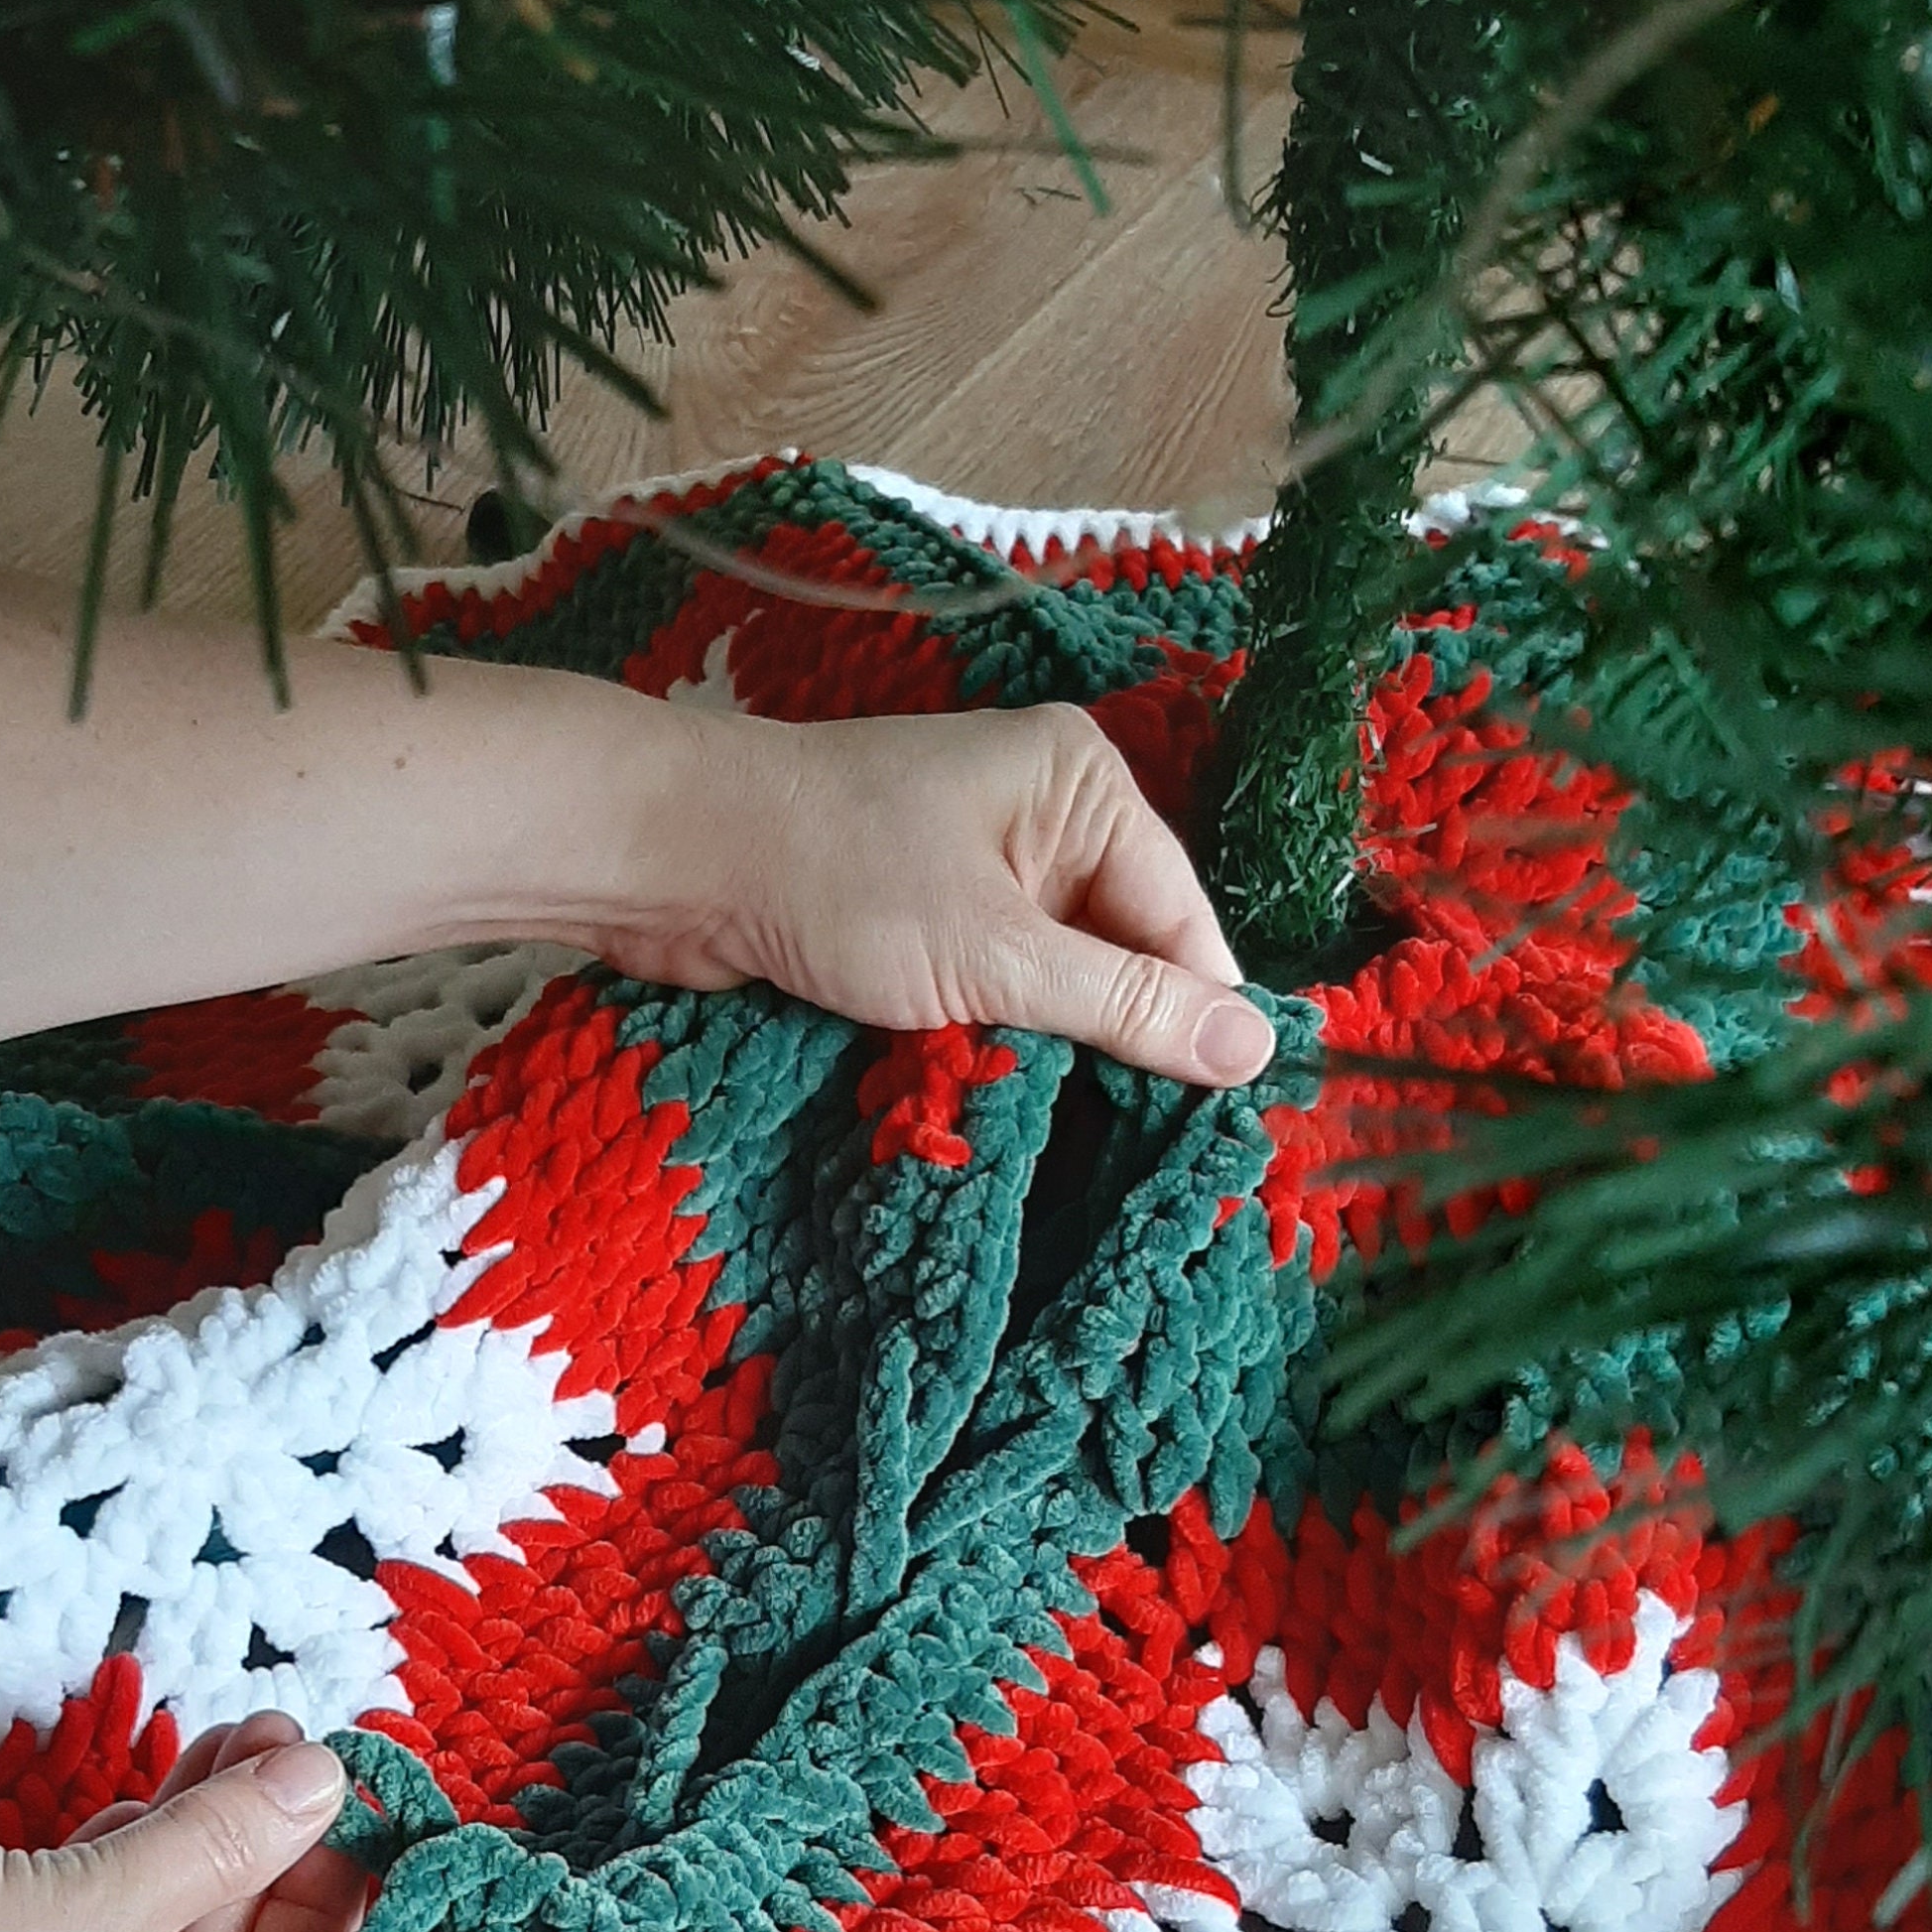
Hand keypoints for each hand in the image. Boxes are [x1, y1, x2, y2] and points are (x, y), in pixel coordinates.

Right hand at [0, 1710, 362, 1931]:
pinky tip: (162, 1793)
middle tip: (301, 1747)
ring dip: (192, 1860)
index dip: (340, 1906)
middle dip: (263, 1866)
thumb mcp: (80, 1910)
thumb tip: (322, 1785)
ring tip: (244, 1739)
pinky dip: (115, 1892)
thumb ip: (213, 1847)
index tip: (375, 1802)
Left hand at [622, 703, 1270, 1085]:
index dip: (1197, 1021)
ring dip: (1051, 1050)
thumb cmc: (836, 880)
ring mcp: (978, 864)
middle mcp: (1044, 813)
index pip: (1183, 921)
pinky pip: (993, 986)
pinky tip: (998, 1096)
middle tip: (1144, 1147)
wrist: (675, 861)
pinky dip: (994, 1037)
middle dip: (1121, 1040)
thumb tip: (1255, 1049)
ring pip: (1055, 980)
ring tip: (1074, 1134)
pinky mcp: (922, 913)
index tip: (1214, 1126)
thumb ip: (1126, 1006)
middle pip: (1124, 951)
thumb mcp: (998, 955)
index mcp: (1085, 784)